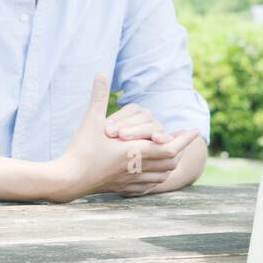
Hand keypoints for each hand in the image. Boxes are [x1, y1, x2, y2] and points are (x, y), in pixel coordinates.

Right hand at [52, 74, 199, 202]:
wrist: (68, 180)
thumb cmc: (80, 150)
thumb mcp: (91, 121)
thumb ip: (99, 97)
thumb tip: (101, 73)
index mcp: (135, 151)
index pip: (170, 147)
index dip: (184, 139)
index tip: (194, 131)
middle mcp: (138, 168)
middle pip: (170, 162)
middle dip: (179, 150)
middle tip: (181, 140)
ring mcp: (131, 181)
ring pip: (161, 176)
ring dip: (169, 165)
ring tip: (171, 154)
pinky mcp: (123, 189)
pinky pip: (148, 186)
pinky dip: (156, 178)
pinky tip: (153, 173)